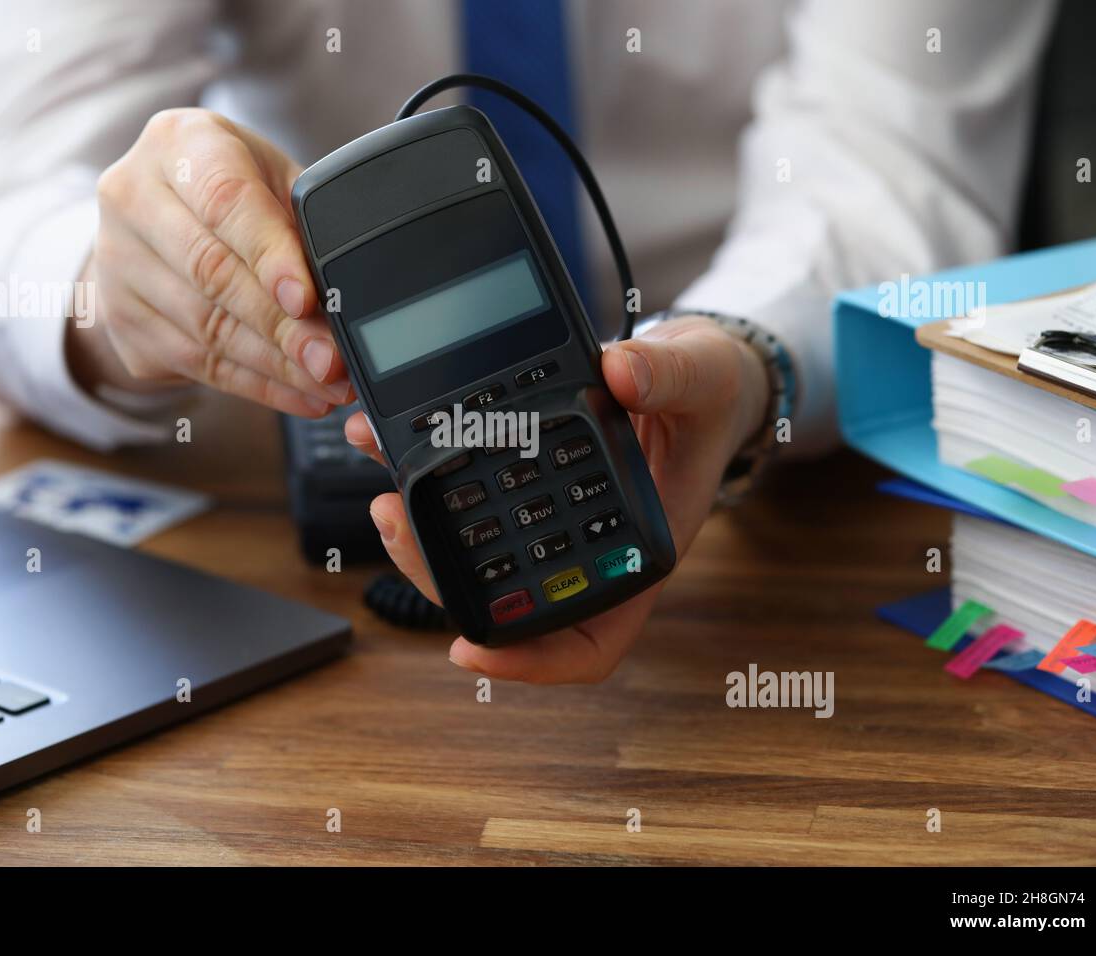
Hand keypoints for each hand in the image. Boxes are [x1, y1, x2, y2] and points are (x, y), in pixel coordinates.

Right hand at [67, 108, 350, 414]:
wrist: (156, 216)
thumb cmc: (232, 190)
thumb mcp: (270, 178)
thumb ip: (302, 219)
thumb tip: (349, 286)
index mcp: (177, 143)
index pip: (224, 201)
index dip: (268, 255)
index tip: (306, 298)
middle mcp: (131, 197)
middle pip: (211, 274)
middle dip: (280, 326)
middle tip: (332, 360)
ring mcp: (117, 263)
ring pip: (205, 328)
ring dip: (275, 365)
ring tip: (328, 385)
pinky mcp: (121, 321)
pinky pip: (197, 364)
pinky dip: (257, 386)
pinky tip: (301, 396)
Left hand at [344, 314, 770, 682]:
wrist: (690, 367)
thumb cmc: (710, 394)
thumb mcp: (705, 377)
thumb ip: (669, 376)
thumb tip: (622, 373)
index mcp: (637, 550)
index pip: (589, 642)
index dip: (533, 663)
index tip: (470, 650)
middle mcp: (586, 546)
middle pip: (507, 601)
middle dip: (443, 580)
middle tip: (397, 529)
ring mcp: (551, 517)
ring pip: (476, 556)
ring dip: (424, 537)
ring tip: (385, 500)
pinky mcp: (524, 477)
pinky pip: (468, 495)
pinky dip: (429, 478)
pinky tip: (390, 445)